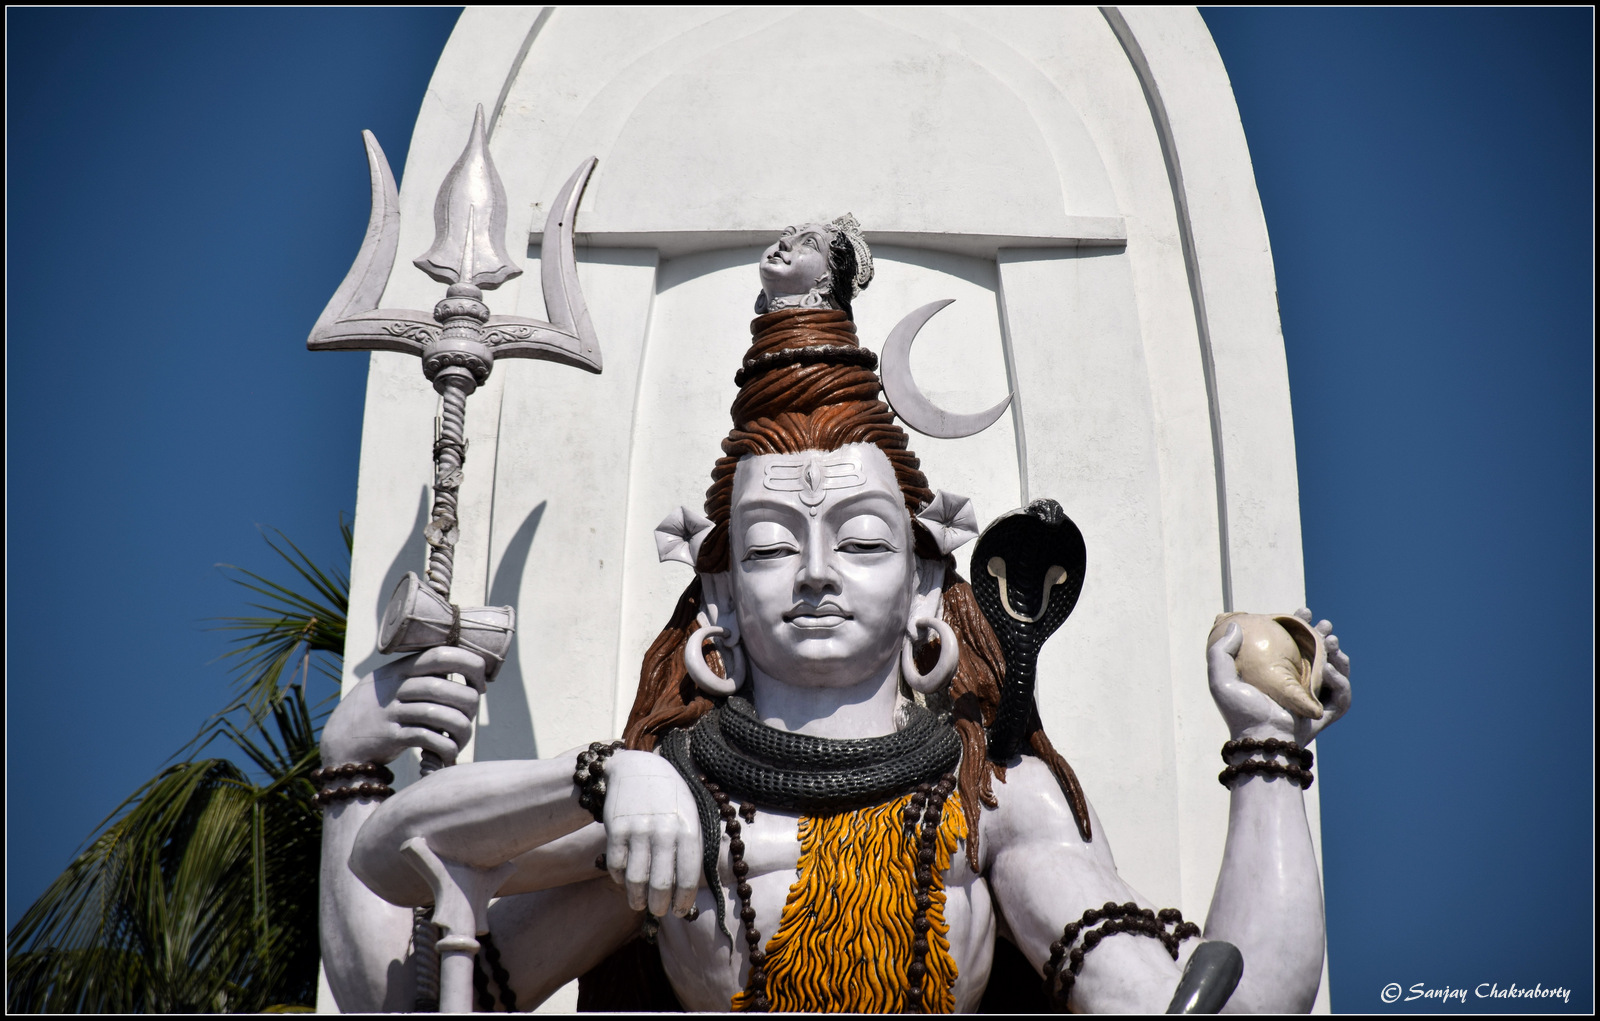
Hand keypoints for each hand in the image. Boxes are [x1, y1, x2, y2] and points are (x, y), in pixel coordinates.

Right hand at [320, 647, 486, 766]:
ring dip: (462, 730)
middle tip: (470, 716)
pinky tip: (447, 754)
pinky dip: (446, 748)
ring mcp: (391, 711)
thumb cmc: (377, 712)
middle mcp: (395, 686)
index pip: (442, 654)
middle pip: (446, 688)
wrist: (338, 743)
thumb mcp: (392, 683)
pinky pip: (429, 738)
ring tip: (460, 739)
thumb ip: (422, 676)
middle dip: (469, 704)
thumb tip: (470, 677)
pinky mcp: (389, 737)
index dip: (470, 665)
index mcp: (400, 668)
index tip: (480, 684)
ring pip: (442, 715)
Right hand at [601, 751, 700, 918]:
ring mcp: (639, 828)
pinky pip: (616, 865)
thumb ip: (692, 848)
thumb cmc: (670, 800)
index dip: (683, 900)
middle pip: (661, 883)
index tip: (679, 912)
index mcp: (689, 829)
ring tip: (639, 904)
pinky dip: (619, 878)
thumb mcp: (690, 816)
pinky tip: (624, 881)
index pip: (689, 876)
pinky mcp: (617, 828)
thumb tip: (688, 890)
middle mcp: (664, 830)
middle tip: (658, 911)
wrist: (637, 768)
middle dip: (659, 905)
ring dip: (636, 898)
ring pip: (636, 879)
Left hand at [1208, 607, 1351, 745]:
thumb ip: (1220, 651)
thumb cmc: (1240, 712)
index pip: (1293, 643)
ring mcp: (1314, 697)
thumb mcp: (1222, 680)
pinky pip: (1341, 693)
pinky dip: (1339, 680)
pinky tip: (1328, 670)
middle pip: (1318, 653)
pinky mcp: (1327, 712)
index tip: (1303, 611)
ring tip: (1332, 641)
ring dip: (1337, 653)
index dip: (1300, 625)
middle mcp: (1297, 683)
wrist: (1262, 737)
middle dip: (1325, 635)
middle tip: (1325, 624)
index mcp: (1277, 673)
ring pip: (1334, 669)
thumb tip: (1234, 625)